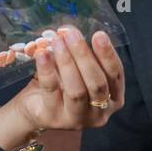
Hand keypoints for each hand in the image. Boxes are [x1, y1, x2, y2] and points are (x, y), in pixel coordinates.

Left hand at [6, 28, 124, 131]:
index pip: (115, 75)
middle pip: (97, 83)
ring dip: (67, 62)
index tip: (99, 34)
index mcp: (113, 99)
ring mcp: (78, 119)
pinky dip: (47, 70)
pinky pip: (51, 90)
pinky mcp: (54, 118)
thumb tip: (70, 31)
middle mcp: (100, 113)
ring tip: (57, 41)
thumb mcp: (77, 68)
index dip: (108, 54)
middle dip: (84, 56)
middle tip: (72, 34)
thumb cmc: (62, 85)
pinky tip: (42, 55)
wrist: (36, 108)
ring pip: (76, 90)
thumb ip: (80, 53)